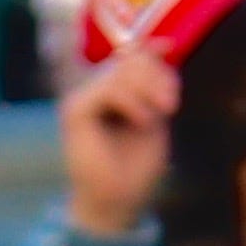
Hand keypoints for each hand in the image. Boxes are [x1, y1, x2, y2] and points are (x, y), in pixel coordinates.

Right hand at [62, 48, 176, 239]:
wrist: (118, 201)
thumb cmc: (136, 167)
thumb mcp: (155, 116)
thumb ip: (155, 84)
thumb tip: (162, 44)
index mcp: (109, 92)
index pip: (130, 56)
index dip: (151, 53)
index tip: (170, 51)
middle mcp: (91, 91)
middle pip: (128, 59)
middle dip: (157, 76)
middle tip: (171, 107)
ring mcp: (80, 100)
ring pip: (120, 71)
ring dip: (148, 91)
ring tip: (157, 118)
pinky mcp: (75, 111)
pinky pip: (109, 89)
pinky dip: (133, 102)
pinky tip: (143, 122)